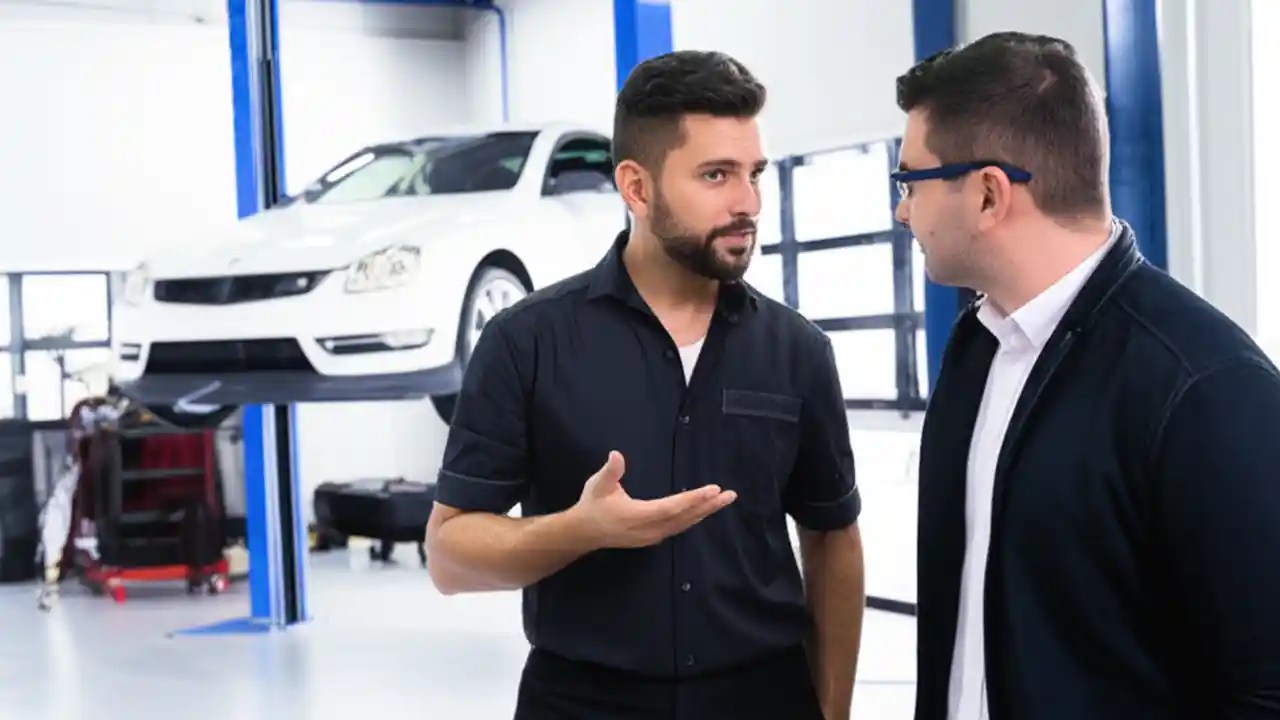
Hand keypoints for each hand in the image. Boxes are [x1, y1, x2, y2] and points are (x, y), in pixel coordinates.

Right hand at [570, 451, 735, 549]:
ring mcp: (652, 536)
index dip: (693, 500)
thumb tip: (616, 455)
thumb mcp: (598, 485)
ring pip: (684, 524)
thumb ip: (610, 471)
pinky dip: (693, 518)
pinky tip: (703, 511)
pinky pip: (679, 528)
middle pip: (684, 518)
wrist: (583, 533)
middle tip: (729, 495)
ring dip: (704, 512)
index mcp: (637, 515)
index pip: (671, 508)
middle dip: (708, 506)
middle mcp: (649, 529)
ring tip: (723, 501)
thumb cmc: (592, 505)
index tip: (712, 490)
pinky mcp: (653, 537)